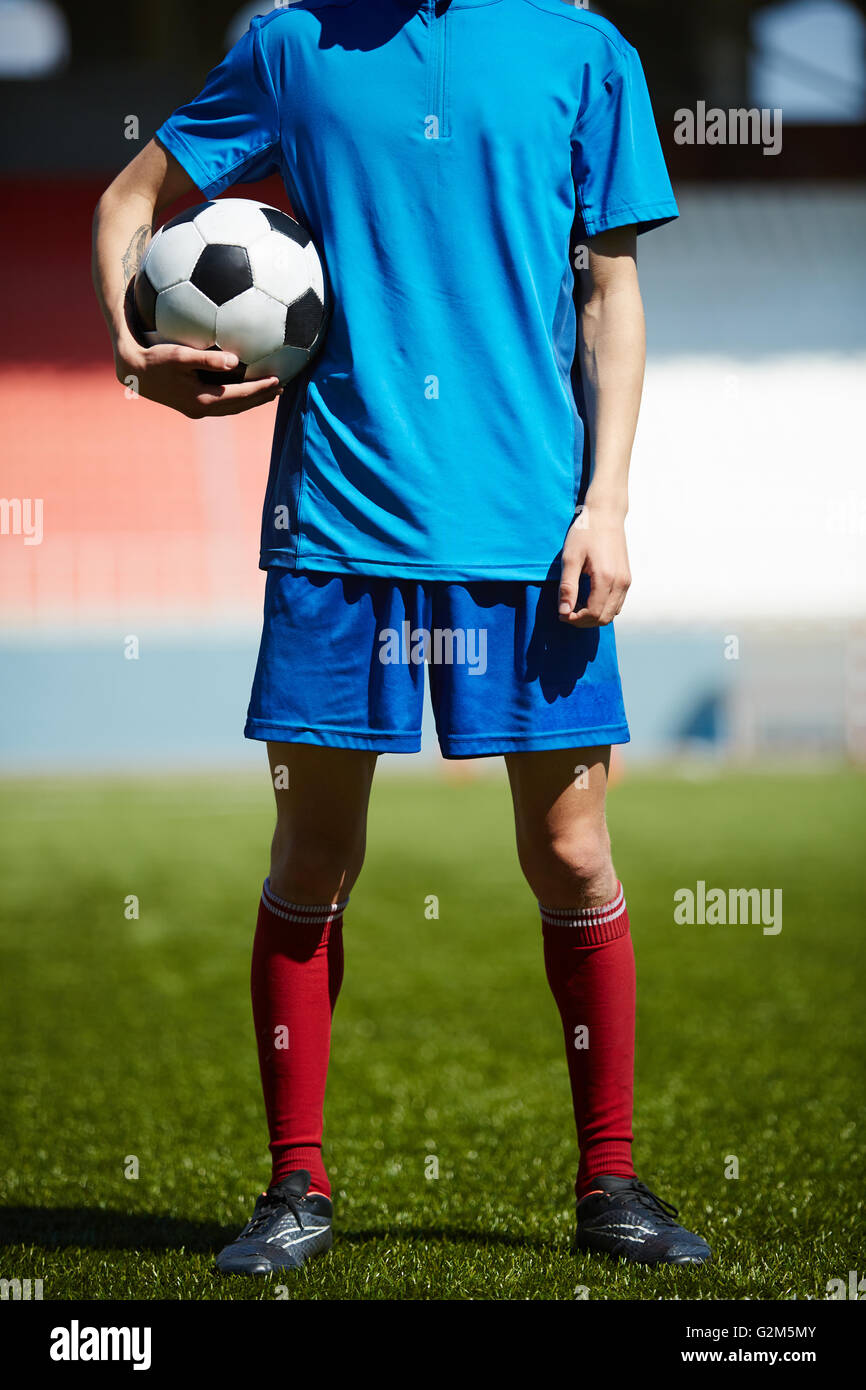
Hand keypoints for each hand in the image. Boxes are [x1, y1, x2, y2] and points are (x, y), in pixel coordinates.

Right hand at [114, 339, 281, 418]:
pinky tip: (244, 387)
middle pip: (239, 405)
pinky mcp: (191, 404)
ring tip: (269, 391)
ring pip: (232, 407)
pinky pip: (222, 403)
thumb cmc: (154, 358)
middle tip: (282, 388)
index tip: (278, 380)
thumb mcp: (180, 355)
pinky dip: (237, 397)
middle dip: (261, 398)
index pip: (239, 396)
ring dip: (251, 400)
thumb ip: (207, 360)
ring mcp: (196, 409)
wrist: (132, 371)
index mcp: (201, 399)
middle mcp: (201, 409)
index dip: (260, 389)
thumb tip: (235, 360)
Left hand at [558, 504, 630, 626]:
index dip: (575, 620)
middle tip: (566, 613)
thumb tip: (564, 612)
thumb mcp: (570, 558)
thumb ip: (568, 587)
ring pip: (612, 613)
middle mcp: (621, 582)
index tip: (561, 614)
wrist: (606, 515)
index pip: (593, 614)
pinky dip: (603, 608)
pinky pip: (617, 603)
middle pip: (604, 618)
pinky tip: (588, 599)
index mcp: (606, 578)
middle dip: (584, 621)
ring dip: (593, 616)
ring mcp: (626, 581)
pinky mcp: (626, 578)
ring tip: (575, 606)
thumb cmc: (585, 533)